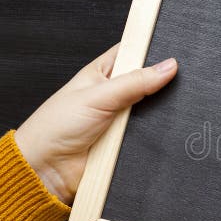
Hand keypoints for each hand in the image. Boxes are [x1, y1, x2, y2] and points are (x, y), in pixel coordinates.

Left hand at [14, 44, 177, 204]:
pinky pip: (151, 134)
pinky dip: (153, 134)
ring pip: (153, 109)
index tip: (173, 53)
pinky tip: (150, 132)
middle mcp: (114, 93)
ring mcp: (122, 118)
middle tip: (167, 85)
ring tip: (151, 113)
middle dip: (159, 85)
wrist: (48, 169)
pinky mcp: (128, 140)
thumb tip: (167, 67)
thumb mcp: (99, 96)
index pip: (134, 52)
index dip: (153, 51)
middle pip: (149, 82)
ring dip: (154, 113)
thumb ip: (135, 81)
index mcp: (103, 73)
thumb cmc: (55, 128)